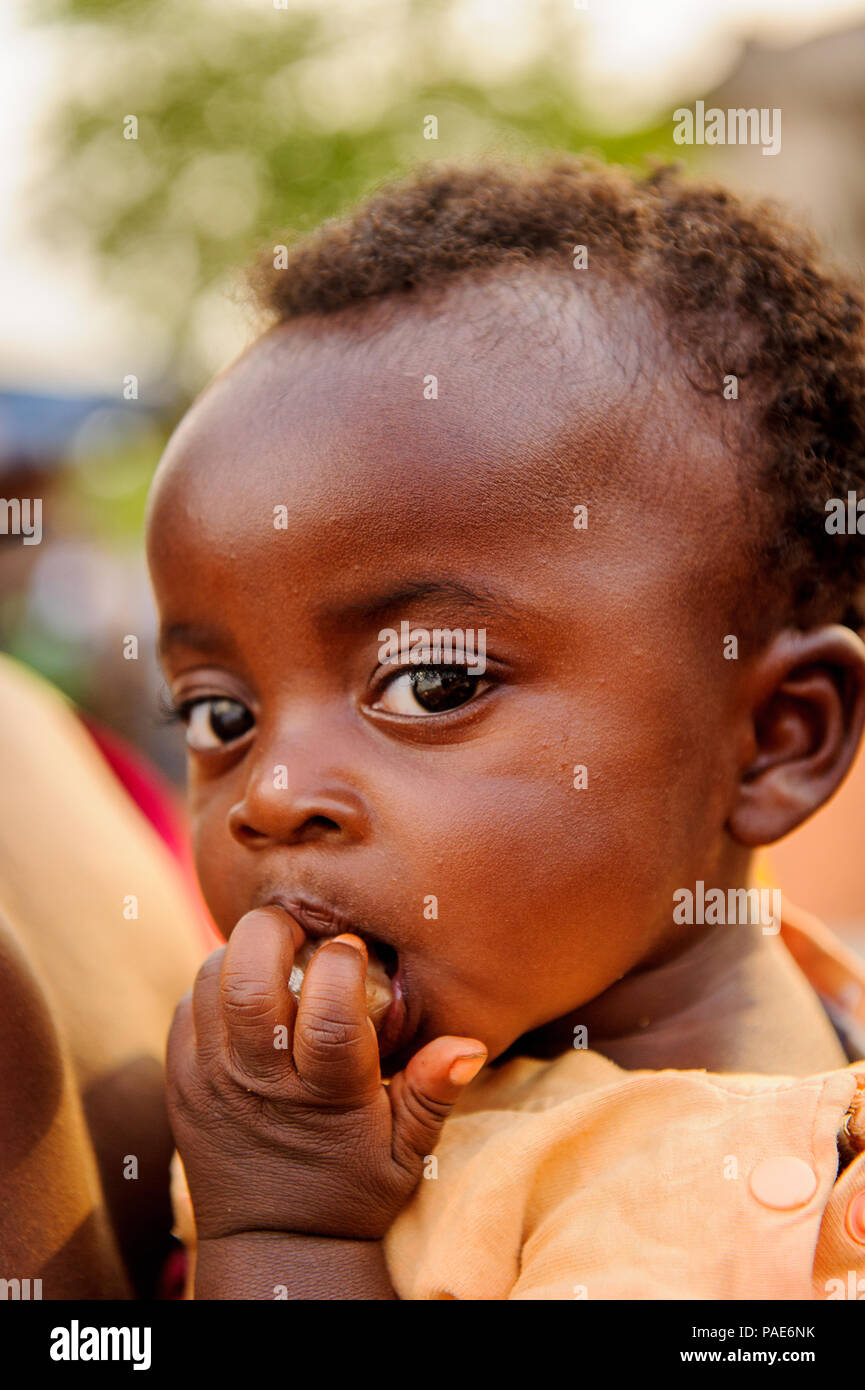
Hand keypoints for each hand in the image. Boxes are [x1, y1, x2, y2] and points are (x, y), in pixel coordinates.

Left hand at [166, 906, 486, 1240]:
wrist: (274, 1246)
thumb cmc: (352, 1189)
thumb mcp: (408, 1152)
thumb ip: (434, 1090)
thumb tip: (468, 1044)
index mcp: (327, 1097)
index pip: (329, 1013)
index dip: (341, 963)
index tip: (354, 949)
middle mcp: (263, 1085)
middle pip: (248, 984)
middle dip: (273, 933)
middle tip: (299, 930)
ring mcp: (212, 1082)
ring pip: (209, 983)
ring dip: (240, 954)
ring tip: (273, 958)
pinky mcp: (181, 1085)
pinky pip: (186, 1009)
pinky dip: (212, 986)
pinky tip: (244, 997)